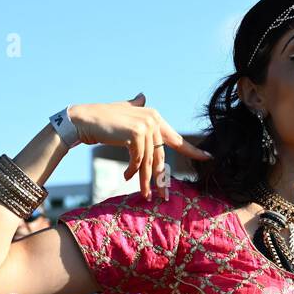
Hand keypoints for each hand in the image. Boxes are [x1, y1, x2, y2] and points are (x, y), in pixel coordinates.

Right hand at [67, 96, 211, 200]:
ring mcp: (146, 125)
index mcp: (155, 117)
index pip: (176, 138)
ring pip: (150, 161)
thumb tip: (142, 96)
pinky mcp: (136, 133)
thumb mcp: (124, 114)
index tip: (209, 157)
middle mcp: (153, 119)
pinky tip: (127, 177)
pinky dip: (133, 171)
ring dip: (146, 180)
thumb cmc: (104, 121)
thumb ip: (136, 107)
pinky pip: (138, 160)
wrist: (84, 120)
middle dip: (162, 178)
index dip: (192, 150)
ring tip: (146, 195)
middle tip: (164, 196)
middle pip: (162, 156)